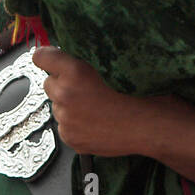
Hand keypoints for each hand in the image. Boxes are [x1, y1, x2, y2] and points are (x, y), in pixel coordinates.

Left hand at [30, 47, 194, 186]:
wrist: (153, 127)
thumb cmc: (140, 93)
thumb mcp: (115, 64)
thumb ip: (86, 60)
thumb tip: (69, 56)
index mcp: (74, 71)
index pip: (41, 57)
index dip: (48, 57)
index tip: (51, 59)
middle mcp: (65, 94)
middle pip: (49, 83)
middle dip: (62, 83)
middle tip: (87, 87)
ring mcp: (66, 119)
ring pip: (57, 106)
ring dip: (70, 104)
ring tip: (97, 107)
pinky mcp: (70, 138)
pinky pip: (65, 126)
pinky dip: (76, 124)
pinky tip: (97, 121)